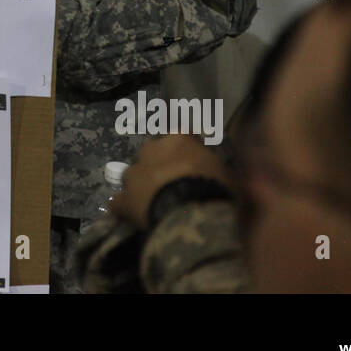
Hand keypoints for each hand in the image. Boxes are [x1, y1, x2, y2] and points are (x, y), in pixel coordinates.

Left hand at [111, 134, 230, 229]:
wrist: (191, 214)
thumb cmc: (216, 190)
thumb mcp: (230, 174)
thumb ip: (222, 167)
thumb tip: (228, 170)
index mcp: (179, 139)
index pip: (183, 134)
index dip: (188, 148)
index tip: (195, 160)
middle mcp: (152, 148)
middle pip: (153, 151)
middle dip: (160, 163)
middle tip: (173, 182)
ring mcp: (134, 172)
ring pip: (134, 174)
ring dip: (142, 184)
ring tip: (154, 201)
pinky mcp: (123, 198)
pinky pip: (120, 201)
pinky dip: (125, 207)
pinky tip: (132, 216)